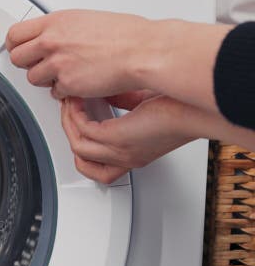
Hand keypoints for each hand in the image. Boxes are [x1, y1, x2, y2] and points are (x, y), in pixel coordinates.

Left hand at [6, 10, 154, 99]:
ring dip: (45, 79)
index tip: (18, 49)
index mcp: (55, 22)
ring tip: (64, 74)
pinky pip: (54, 93)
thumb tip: (53, 36)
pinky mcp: (67, 84)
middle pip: (17, 58)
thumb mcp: (85, 20)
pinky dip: (64, 91)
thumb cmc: (125, 35)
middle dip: (27, 63)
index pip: (16, 34)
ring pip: (33, 78)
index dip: (15, 45)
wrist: (143, 52)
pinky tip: (78, 82)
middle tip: (39, 64)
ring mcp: (58, 64)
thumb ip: (62, 29)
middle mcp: (52, 41)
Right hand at [61, 93, 196, 183]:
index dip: (83, 150)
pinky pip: (83, 133)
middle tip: (69, 110)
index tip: (77, 123)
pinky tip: (79, 101)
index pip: (98, 170)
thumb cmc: (182, 106)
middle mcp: (125, 158)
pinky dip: (76, 116)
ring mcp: (120, 152)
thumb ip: (123, 104)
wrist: (196, 109)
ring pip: (78, 148)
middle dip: (70, 133)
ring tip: (71, 103)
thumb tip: (106, 94)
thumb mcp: (145, 106)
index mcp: (134, 155)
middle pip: (83, 161)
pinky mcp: (117, 139)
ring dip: (69, 124)